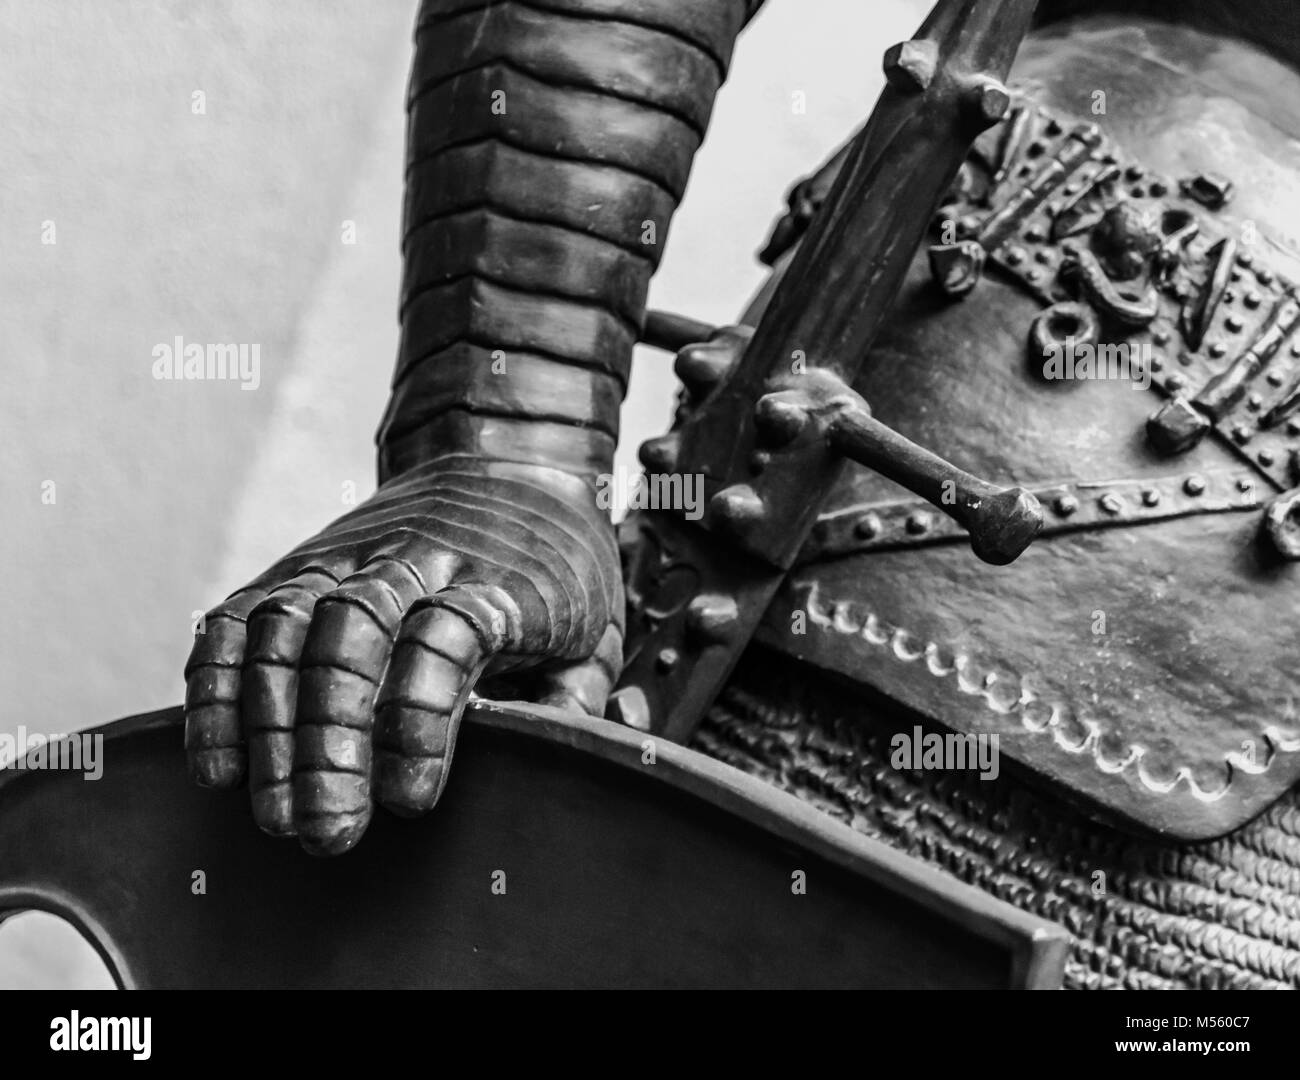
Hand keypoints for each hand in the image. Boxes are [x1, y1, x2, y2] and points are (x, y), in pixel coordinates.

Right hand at [183, 455, 623, 855]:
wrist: (505, 460)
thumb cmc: (555, 571)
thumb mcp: (595, 631)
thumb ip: (570, 703)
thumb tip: (542, 779)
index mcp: (499, 578)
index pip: (447, 635)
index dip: (421, 717)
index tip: (410, 798)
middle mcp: (414, 557)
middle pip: (353, 634)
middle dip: (331, 739)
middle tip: (328, 830)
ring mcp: (345, 556)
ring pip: (287, 626)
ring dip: (269, 727)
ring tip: (273, 817)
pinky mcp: (296, 564)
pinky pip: (239, 618)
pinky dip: (217, 688)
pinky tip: (218, 764)